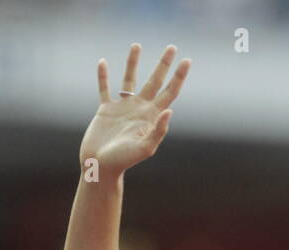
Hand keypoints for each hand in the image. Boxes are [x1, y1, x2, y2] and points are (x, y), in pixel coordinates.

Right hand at [79, 43, 191, 176]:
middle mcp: (140, 109)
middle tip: (172, 46)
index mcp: (152, 116)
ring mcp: (123, 108)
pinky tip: (103, 62)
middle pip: (155, 81)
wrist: (101, 167)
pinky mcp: (105, 110)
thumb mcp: (145, 148)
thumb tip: (169, 111)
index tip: (187, 60)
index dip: (179, 76)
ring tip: (136, 45)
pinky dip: (103, 76)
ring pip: (129, 79)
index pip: (170, 92)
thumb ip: (158, 131)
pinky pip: (104, 88)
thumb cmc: (123, 161)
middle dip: (164, 64)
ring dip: (133, 62)